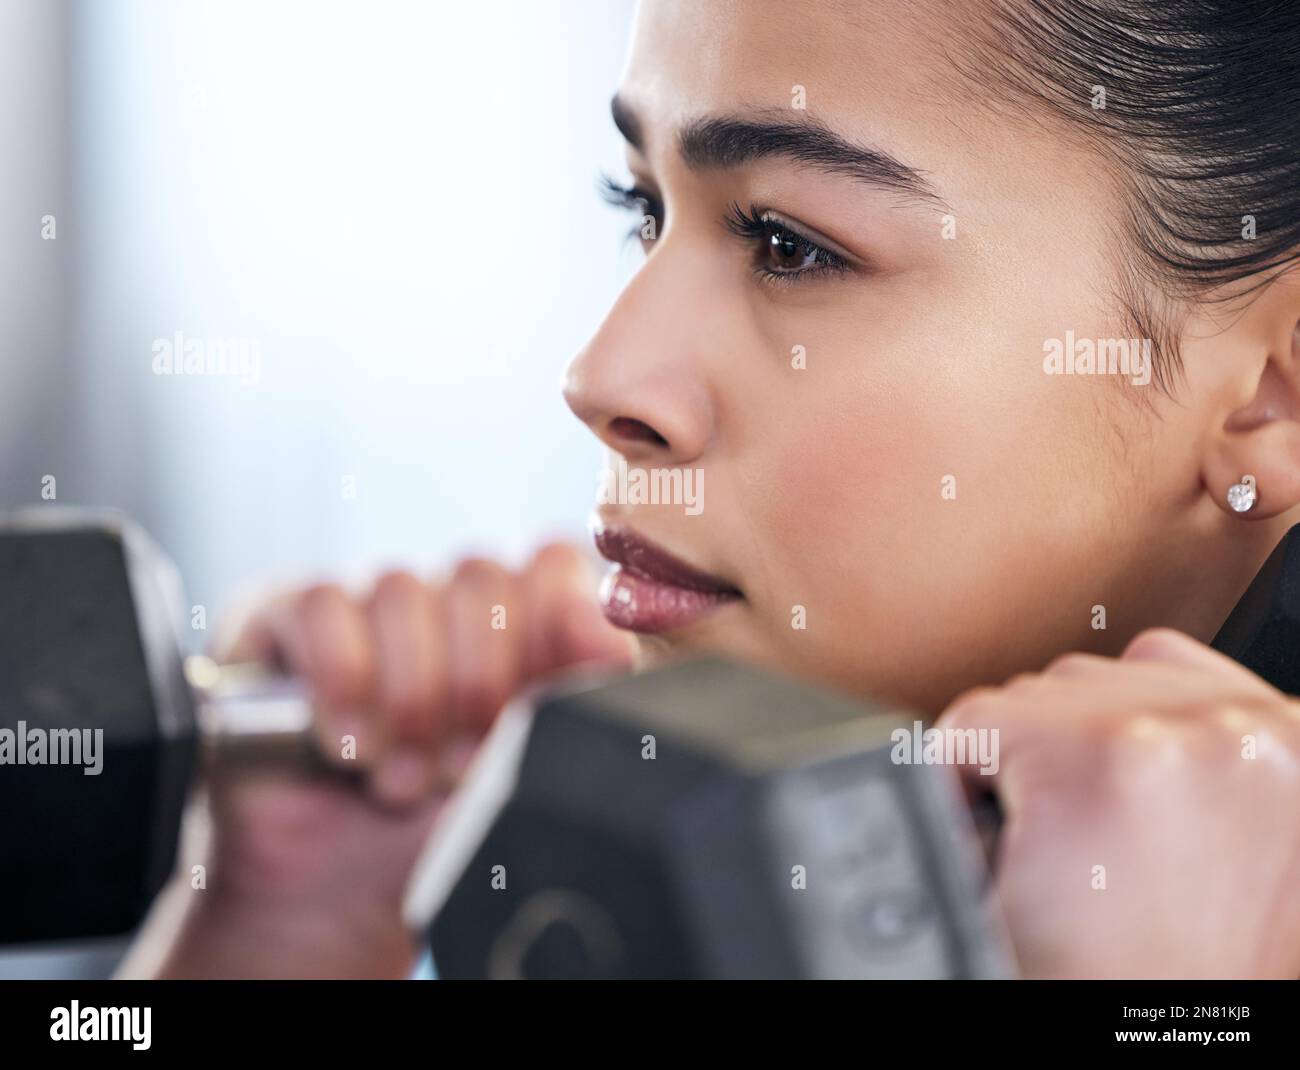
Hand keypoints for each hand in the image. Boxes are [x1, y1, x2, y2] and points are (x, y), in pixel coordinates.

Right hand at [157, 543, 632, 977]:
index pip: (550, 564)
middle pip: (482, 575)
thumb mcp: (529, 768)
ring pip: (403, 590)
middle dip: (476, 687)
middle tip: (457, 768)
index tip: (531, 710)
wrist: (341, 897)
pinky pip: (321, 603)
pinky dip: (339, 677)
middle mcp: (444, 601)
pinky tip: (344, 743)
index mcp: (517, 623)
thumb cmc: (443, 833)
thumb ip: (576, 692)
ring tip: (399, 778)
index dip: (551, 630)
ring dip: (407, 699)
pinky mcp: (282, 615)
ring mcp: (364, 602)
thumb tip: (601, 628)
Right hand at [938, 628, 1299, 978]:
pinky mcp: (1289, 734)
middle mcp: (1192, 731)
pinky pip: (1184, 678)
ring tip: (1104, 816)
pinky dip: (1158, 717)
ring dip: (1091, 735)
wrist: (1208, 1027)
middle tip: (1047, 841)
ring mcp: (1253, 731)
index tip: (969, 818)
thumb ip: (944, 813)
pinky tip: (1154, 780)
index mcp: (1102, 764)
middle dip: (1028, 762)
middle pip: (1042, 694)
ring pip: (1110, 677)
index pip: (973, 718)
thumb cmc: (1116, 984)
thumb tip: (914, 768)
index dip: (955, 777)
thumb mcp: (995, 908)